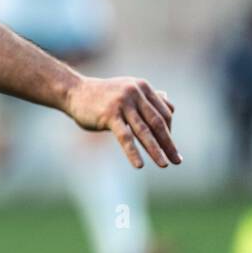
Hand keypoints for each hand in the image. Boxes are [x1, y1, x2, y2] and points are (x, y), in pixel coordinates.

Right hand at [64, 76, 181, 168]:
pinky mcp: (109, 115)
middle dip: (168, 144)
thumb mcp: (128, 92)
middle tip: (177, 160)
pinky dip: (133, 152)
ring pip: (143, 131)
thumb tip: (170, 108)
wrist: (74, 92)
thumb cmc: (102, 95)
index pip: (164, 113)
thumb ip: (148, 99)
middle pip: (158, 123)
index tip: (169, 147)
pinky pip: (124, 137)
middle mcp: (135, 93)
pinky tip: (139, 165)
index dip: (169, 132)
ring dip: (155, 150)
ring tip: (163, 164)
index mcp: (143, 87)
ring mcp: (122, 103)